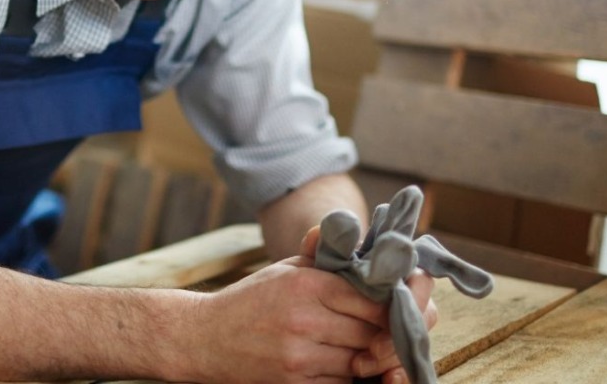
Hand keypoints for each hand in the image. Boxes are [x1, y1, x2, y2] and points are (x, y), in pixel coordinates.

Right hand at [189, 256, 389, 382]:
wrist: (205, 338)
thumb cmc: (252, 299)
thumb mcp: (286, 268)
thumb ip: (327, 256)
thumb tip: (363, 237)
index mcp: (306, 285)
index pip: (373, 299)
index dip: (396, 302)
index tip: (401, 301)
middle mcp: (304, 320)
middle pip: (373, 333)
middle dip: (387, 331)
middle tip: (396, 326)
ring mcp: (299, 357)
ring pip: (361, 361)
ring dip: (369, 355)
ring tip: (366, 342)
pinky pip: (341, 382)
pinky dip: (347, 373)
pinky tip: (341, 359)